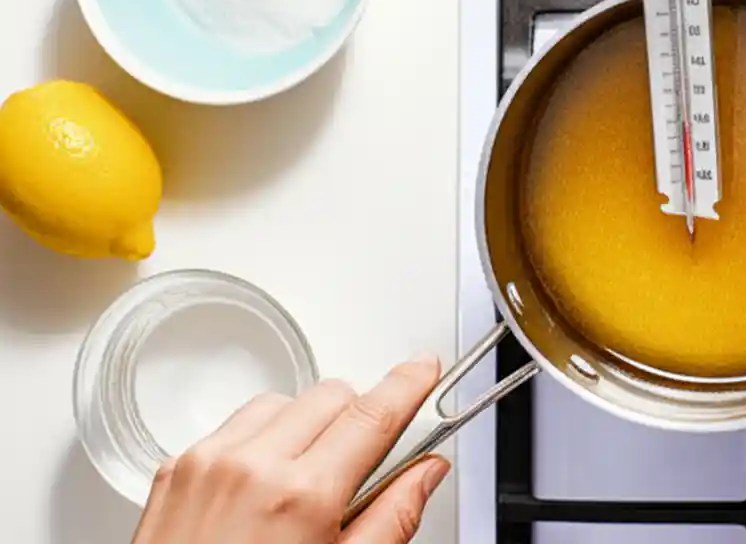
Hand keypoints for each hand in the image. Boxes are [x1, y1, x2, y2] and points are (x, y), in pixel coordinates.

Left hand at [132, 356, 447, 543]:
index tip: (425, 370)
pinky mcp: (176, 467)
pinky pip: (235, 424)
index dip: (409, 384)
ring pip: (283, 402)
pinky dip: (260, 439)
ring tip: (307, 478)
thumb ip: (393, 518)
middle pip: (332, 395)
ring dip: (306, 425)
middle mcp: (252, 467)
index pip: (373, 413)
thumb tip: (426, 471)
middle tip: (365, 460)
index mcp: (302, 497)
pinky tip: (263, 484)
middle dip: (358, 415)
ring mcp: (208, 461)